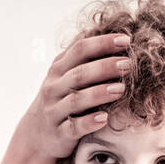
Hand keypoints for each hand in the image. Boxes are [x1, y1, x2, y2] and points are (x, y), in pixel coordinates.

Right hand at [25, 32, 130, 159]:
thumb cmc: (59, 99)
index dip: (102, 43)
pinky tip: (105, 118)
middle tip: (129, 64)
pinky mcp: (60, 133)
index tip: (126, 40)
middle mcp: (54, 88)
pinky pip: (74, 127)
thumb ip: (78, 55)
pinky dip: (89, 122)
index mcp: (58, 70)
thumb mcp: (63, 74)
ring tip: (121, 89)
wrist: (35, 136)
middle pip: (79, 74)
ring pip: (76, 100)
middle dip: (105, 67)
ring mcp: (55, 111)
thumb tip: (99, 28)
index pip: (80, 50)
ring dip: (99, 93)